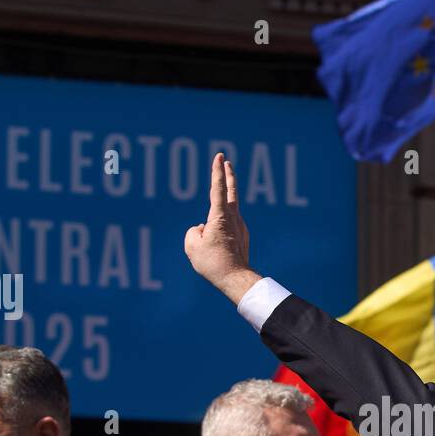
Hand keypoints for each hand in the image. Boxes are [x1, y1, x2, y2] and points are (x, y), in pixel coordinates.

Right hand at [184, 153, 260, 304]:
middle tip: (227, 162)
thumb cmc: (212, 263)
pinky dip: (220, 231)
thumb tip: (202, 229)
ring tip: (210, 241)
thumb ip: (193, 231)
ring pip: (226, 215)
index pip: (218, 188)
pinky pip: (227, 229)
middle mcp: (233, 219)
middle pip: (231, 192)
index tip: (219, 156)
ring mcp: (240, 227)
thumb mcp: (192, 246)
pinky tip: (217, 248)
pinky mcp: (242, 237)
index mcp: (219, 217)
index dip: (217, 172)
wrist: (235, 279)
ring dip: (218, 216)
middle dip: (228, 175)